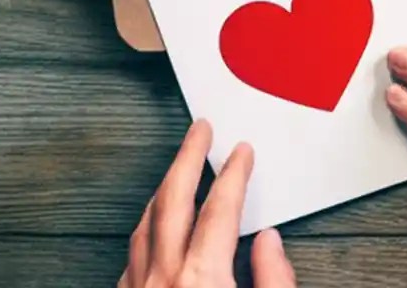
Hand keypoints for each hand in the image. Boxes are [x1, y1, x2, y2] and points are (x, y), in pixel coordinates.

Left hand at [119, 120, 295, 287]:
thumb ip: (273, 280)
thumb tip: (270, 244)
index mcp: (202, 280)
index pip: (220, 211)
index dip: (234, 175)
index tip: (241, 153)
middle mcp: (162, 279)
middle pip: (172, 202)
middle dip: (187, 159)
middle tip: (199, 132)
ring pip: (144, 227)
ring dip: (164, 192)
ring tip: (177, 172)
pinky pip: (133, 256)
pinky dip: (147, 232)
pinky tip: (157, 229)